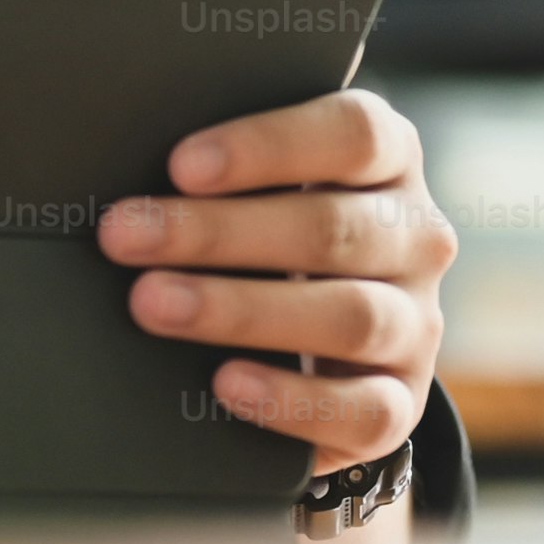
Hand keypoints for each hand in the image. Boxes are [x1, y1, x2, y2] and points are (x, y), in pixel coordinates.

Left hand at [97, 88, 452, 473]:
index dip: (267, 146)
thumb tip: (132, 186)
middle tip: (126, 236)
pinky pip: (364, 409)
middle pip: (332, 227)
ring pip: (349, 315)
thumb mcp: (263, 192)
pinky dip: (291, 399)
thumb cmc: (270, 241)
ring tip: (152, 305)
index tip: (180, 165)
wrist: (329, 347)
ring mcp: (417, 324)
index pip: (354, 135)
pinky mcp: (402, 402)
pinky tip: (225, 384)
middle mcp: (416, 238)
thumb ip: (223, 175)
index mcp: (390, 162)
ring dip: (241, 310)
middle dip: (218, 233)